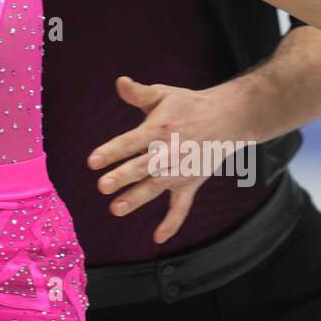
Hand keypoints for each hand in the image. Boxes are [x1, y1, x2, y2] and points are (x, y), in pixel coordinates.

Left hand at [85, 76, 252, 244]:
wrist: (229, 119)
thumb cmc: (188, 105)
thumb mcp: (164, 94)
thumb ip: (139, 93)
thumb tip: (120, 82)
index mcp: (160, 129)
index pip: (132, 142)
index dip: (112, 151)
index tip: (92, 161)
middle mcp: (170, 152)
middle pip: (142, 167)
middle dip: (123, 177)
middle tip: (102, 186)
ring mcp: (181, 171)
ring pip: (156, 187)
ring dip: (137, 198)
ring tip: (115, 208)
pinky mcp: (191, 183)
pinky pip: (182, 207)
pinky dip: (172, 223)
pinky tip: (157, 237)